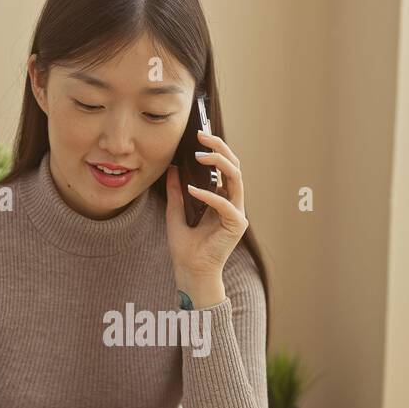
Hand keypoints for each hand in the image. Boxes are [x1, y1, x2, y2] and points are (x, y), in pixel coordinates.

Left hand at [164, 130, 246, 304]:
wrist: (189, 272)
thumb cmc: (185, 248)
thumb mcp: (175, 212)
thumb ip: (176, 191)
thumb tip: (172, 168)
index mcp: (221, 199)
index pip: (224, 168)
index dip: (215, 149)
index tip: (199, 135)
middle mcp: (232, 204)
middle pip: (234, 167)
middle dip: (220, 148)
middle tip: (202, 136)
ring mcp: (236, 214)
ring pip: (236, 178)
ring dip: (219, 163)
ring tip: (200, 155)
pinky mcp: (236, 226)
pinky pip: (225, 204)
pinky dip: (209, 194)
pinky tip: (193, 189)